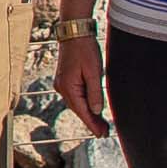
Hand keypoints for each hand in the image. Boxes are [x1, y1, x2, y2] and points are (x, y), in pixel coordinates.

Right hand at [53, 19, 107, 136]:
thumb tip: (96, 111)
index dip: (93, 124)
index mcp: (69, 87)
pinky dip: (83, 104)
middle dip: (91, 122)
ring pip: (76, 104)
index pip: (83, 111)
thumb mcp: (94, 71)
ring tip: (100, 124)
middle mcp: (62, 88)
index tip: (101, 135)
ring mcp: (62, 83)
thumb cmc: (85, 49)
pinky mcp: (65, 79)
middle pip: (78, 110)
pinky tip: (91, 108)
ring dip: (88, 114)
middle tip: (104, 133)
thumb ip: (95, 93)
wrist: (74, 32)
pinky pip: (75, 97)